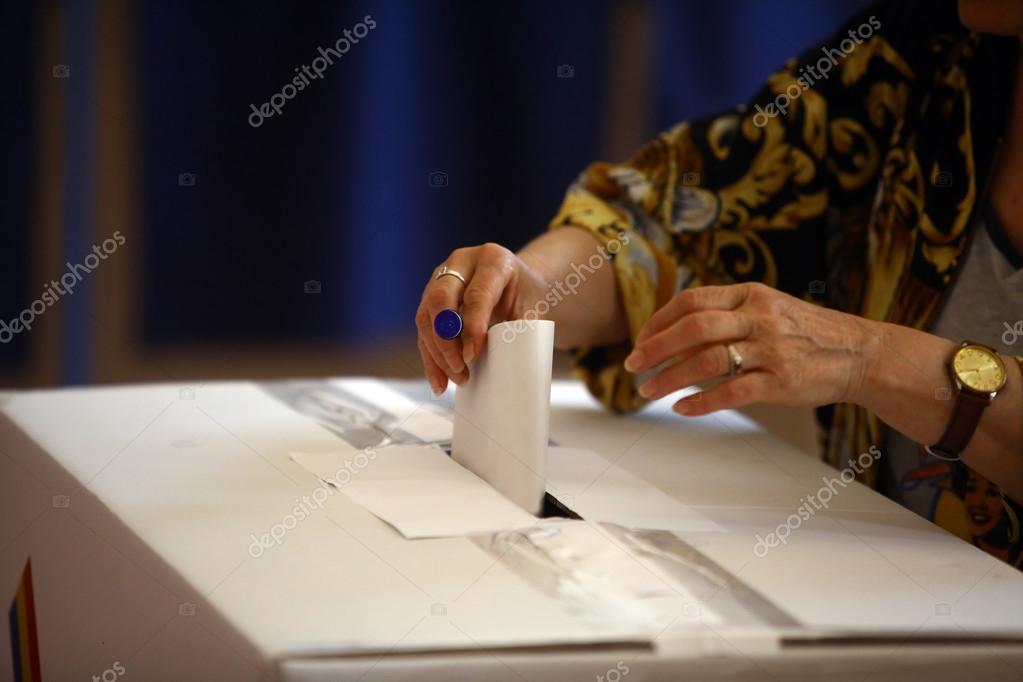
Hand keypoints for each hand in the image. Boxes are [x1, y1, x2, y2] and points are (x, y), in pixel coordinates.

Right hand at [416, 243, 547, 394]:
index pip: (476, 294)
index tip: (473, 356)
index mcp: (492, 260)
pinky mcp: (431, 297)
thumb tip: (509, 366)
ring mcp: (442, 278)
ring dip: (437, 354)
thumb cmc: (528, 296)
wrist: (520, 283)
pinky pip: (424, 330)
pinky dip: (430, 358)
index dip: (472, 326)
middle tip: (461, 370)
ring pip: (426, 317)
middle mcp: (461, 263)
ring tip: (456, 380)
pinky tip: (439, 382)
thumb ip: (521, 331)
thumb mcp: (534, 307)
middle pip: (440, 300)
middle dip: (446, 341)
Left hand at [623, 283, 879, 415]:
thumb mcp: (767, 308)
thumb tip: (674, 331)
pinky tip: (682, 408)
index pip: (693, 301)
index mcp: (750, 295)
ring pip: (708, 360)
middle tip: (633, 365)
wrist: (859, 353)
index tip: (641, 341)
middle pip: (694, 327)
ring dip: (671, 377)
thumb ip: (727, 313)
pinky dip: (702, 401)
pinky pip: (733, 392)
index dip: (659, 321)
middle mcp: (759, 317)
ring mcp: (772, 349)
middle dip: (656, 348)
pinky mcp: (782, 381)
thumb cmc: (804, 332)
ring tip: (648, 390)